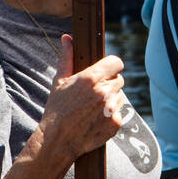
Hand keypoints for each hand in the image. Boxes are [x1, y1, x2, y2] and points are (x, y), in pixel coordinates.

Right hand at [39, 34, 125, 162]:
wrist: (58, 140)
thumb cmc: (56, 109)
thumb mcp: (59, 81)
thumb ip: (67, 57)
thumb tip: (67, 38)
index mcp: (91, 78)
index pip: (116, 62)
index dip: (111, 66)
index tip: (106, 71)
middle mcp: (104, 91)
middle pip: (119, 79)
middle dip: (109, 83)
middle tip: (94, 92)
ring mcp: (111, 108)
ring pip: (120, 96)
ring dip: (111, 99)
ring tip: (93, 107)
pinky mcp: (116, 123)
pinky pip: (119, 112)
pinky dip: (111, 115)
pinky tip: (96, 119)